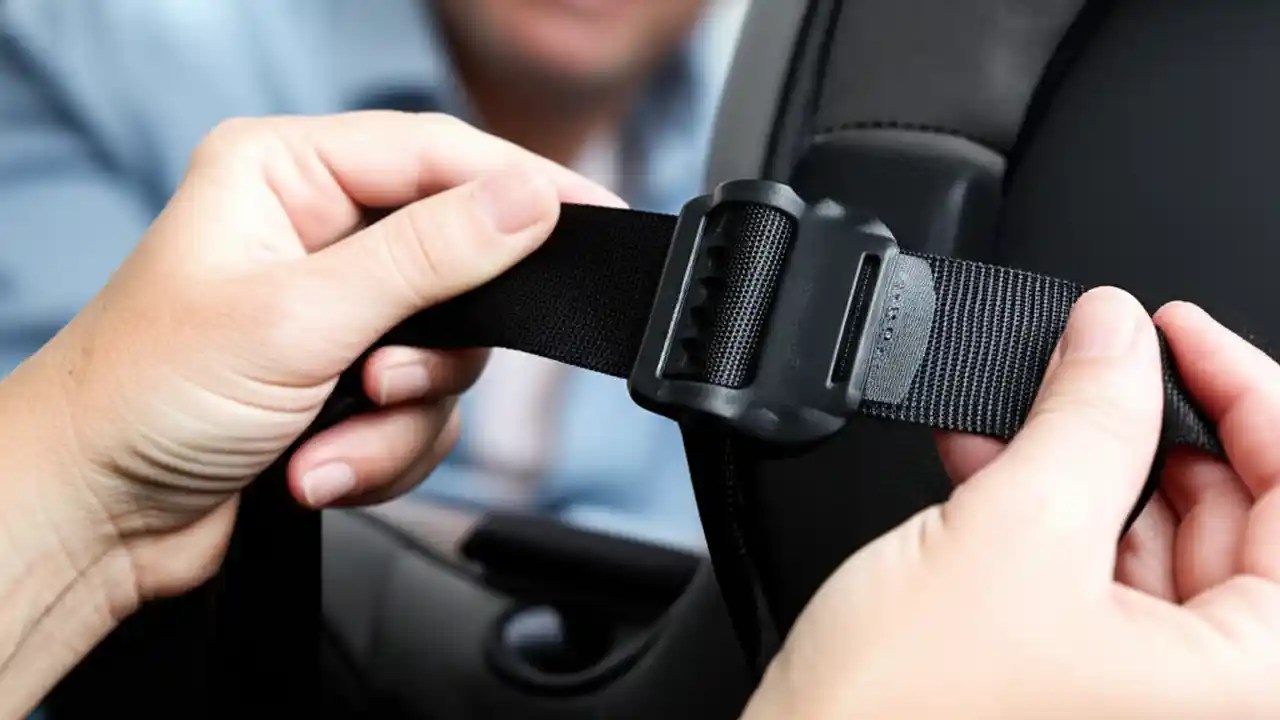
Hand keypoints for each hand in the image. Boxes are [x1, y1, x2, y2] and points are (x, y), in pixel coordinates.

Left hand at [2, 111, 620, 606]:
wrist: (92, 520)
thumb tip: (530, 200)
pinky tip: (315, 471)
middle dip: (429, 348)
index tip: (593, 215)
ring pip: (446, 353)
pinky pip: (421, 413)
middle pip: (456, 261)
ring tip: (326, 442)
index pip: (437, 153)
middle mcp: (315, 232)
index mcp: (285, 173)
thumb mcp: (300, 315)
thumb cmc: (144, 398)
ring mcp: (334, 311)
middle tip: (383, 381)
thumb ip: (429, 255)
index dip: (520, 183)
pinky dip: (380, 454)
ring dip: (396, 418)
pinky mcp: (345, 381)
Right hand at [742, 288, 1279, 718]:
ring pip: (1156, 544)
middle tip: (1091, 361)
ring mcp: (1147, 699)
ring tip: (1021, 407)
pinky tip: (990, 460)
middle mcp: (1215, 701)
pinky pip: (1094, 577)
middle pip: (1238, 519)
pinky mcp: (1080, 690)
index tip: (1176, 331)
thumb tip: (1117, 334)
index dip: (1247, 391)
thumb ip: (1086, 416)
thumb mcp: (1013, 534)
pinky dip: (1046, 511)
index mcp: (1251, 685)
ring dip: (1082, 463)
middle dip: (1148, 427)